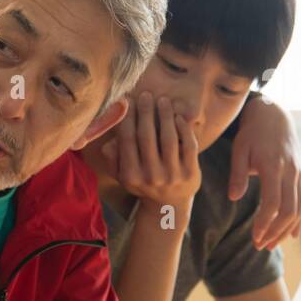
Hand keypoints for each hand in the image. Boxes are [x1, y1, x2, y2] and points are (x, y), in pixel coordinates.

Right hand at [100, 91, 199, 213]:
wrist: (169, 206)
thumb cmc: (143, 183)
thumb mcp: (123, 175)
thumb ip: (114, 158)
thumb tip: (109, 142)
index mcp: (131, 176)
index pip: (127, 140)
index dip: (128, 118)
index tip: (128, 101)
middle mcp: (150, 176)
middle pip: (146, 136)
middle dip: (146, 112)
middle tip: (146, 95)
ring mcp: (172, 175)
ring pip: (168, 138)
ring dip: (165, 115)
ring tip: (163, 101)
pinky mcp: (191, 173)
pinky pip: (188, 145)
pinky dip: (183, 128)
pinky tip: (178, 117)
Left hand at [229, 93, 300, 249]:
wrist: (275, 116)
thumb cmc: (251, 134)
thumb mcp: (239, 149)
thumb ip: (237, 173)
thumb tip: (234, 197)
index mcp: (274, 166)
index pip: (273, 202)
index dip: (265, 222)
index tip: (255, 237)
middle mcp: (291, 172)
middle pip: (290, 210)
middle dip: (275, 231)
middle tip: (260, 246)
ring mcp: (299, 173)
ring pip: (300, 208)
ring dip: (286, 229)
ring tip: (271, 244)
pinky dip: (300, 219)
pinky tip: (292, 234)